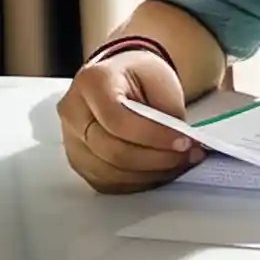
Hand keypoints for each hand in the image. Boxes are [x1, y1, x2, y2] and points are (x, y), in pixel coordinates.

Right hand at [56, 49, 205, 193]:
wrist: (120, 79)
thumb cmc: (141, 77)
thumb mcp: (159, 79)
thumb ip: (167, 112)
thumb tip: (180, 145)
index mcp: (92, 82)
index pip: (118, 120)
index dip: (153, 136)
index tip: (185, 141)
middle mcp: (72, 112)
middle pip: (112, 151)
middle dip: (156, 158)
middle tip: (189, 155)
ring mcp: (71, 141)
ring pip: (110, 172)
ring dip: (151, 173)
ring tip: (179, 163)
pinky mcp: (78, 162)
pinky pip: (108, 182)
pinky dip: (138, 182)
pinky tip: (160, 171)